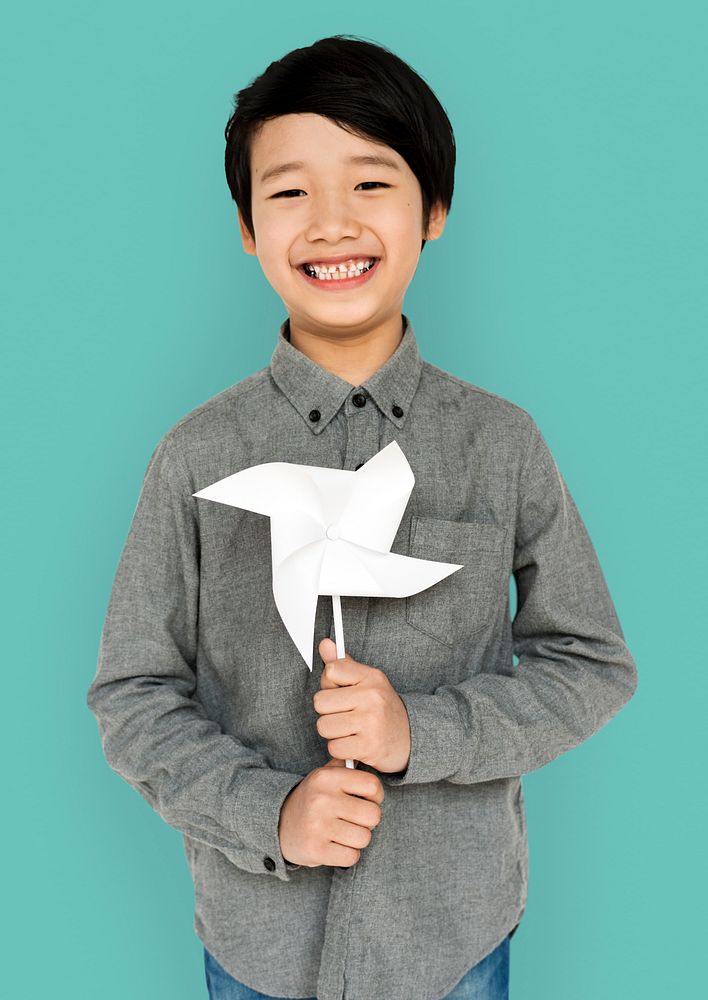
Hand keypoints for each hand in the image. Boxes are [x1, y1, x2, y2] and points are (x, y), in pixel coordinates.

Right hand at [278, 757, 383, 868]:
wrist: (278, 824)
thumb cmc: (312, 800)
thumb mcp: (323, 776)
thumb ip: (345, 766)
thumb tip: (366, 754)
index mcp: (326, 777)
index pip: (372, 785)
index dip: (376, 796)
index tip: (366, 801)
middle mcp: (321, 799)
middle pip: (373, 815)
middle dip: (368, 821)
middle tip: (355, 820)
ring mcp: (317, 825)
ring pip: (364, 838)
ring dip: (357, 839)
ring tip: (343, 833)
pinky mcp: (315, 850)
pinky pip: (351, 857)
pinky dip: (347, 854)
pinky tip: (335, 846)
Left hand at [314, 638, 410, 773]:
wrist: (411, 738)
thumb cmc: (381, 708)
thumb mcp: (367, 681)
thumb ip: (343, 664)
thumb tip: (324, 644)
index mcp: (371, 677)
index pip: (331, 671)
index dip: (329, 685)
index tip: (341, 692)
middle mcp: (372, 696)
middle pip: (320, 702)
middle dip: (327, 712)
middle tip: (345, 715)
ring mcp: (371, 721)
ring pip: (324, 726)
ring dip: (333, 733)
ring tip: (349, 730)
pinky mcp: (369, 746)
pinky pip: (334, 747)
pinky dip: (340, 749)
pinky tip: (354, 744)